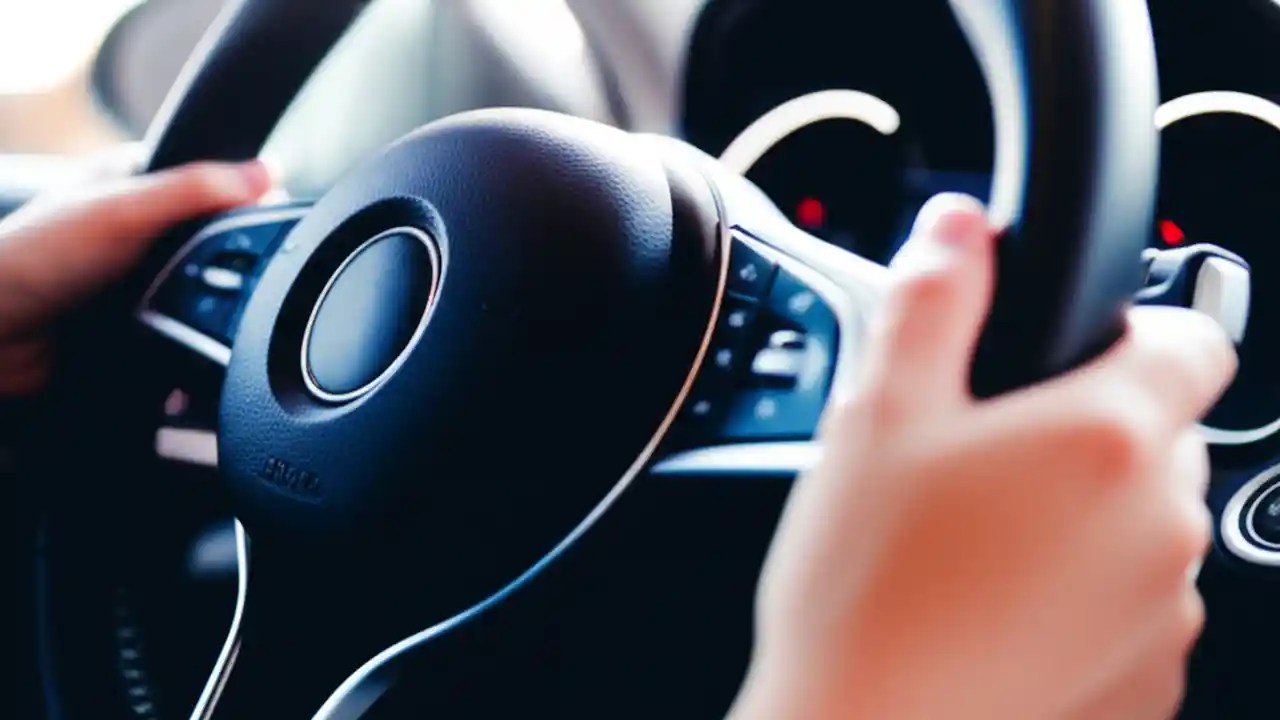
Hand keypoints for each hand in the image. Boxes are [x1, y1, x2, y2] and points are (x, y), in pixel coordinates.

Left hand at [0, 160, 270, 394]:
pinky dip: (192, 346)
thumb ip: (194, 189)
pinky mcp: (136, 324)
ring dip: (208, 313)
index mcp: (131, 180)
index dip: (244, 200)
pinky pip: (185, 334)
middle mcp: (136, 227)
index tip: (269, 221)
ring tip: (206, 320)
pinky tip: (189, 350)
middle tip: (234, 280)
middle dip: (227, 268)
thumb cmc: (31, 261)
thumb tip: (263, 173)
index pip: (211, 180)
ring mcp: (136, 278)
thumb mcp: (123, 211)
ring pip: (203, 293)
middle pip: (215, 243)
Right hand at [732, 194, 1236, 719]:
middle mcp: (1161, 523)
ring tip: (973, 548)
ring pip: (1144, 526)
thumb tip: (960, 225)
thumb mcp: (877, 416)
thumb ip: (932, 300)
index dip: (1131, 332)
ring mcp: (1165, 612)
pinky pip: (1134, 609)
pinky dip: (1083, 599)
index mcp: (1105, 438)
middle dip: (1085, 432)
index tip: (1066, 359)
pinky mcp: (1147, 682)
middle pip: (1158, 437)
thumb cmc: (863, 590)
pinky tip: (992, 612)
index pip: (1189, 341)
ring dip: (1083, 519)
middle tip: (979, 464)